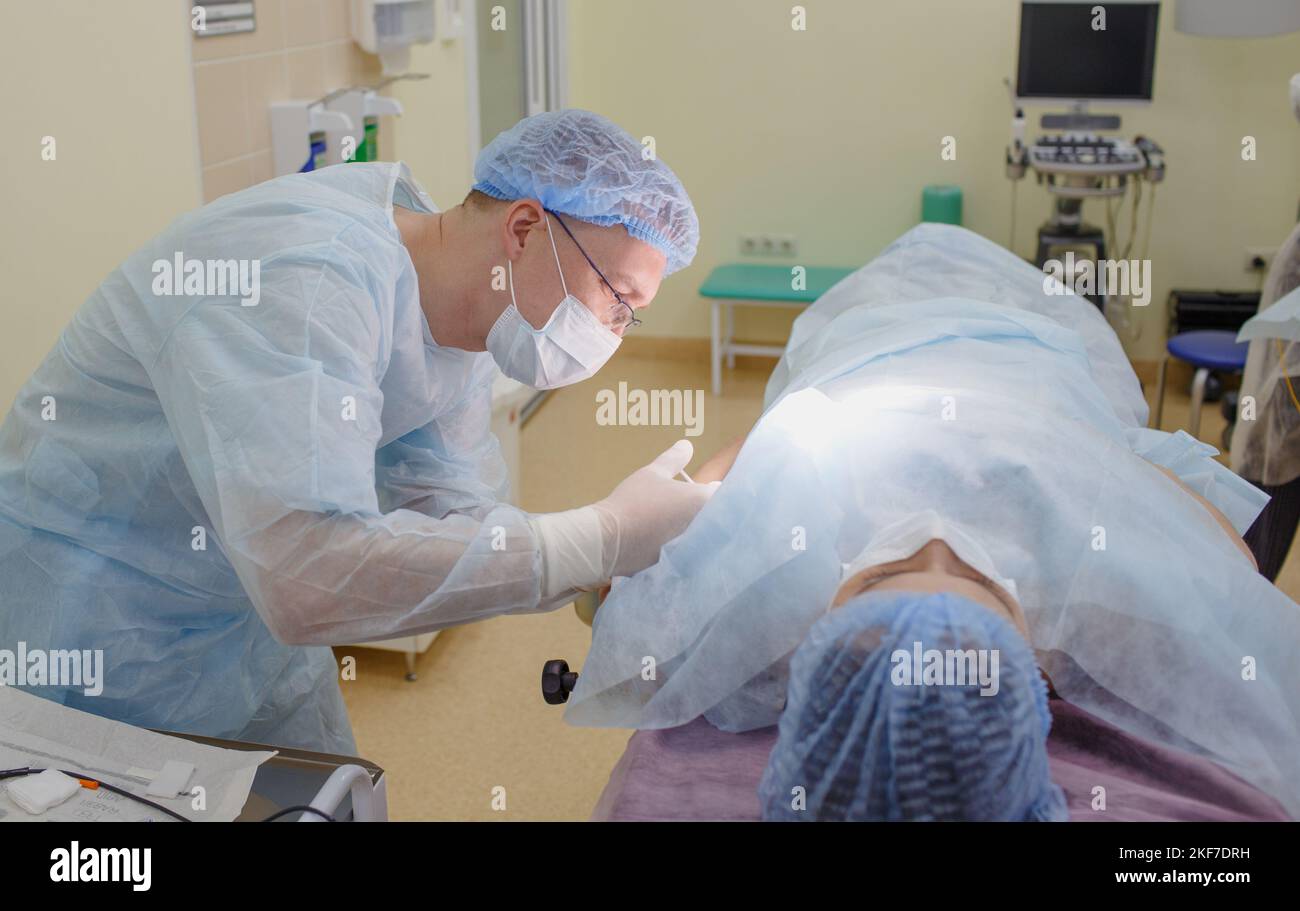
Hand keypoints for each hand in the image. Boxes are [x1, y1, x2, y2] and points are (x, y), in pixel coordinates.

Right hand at [592, 439, 719, 577]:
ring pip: (707, 537)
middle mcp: (706, 526)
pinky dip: (686, 548)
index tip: (701, 488)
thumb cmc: (633, 500)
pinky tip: (670, 543)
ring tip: (676, 525)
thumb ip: (674, 459)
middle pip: (718, 518)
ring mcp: (696, 549)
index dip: (713, 490)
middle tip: (686, 508)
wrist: (608, 539)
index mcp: (703, 500)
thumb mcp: (652, 473)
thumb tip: (687, 444)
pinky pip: (693, 554)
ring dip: (699, 531)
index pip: (722, 493)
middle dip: (709, 512)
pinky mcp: (684, 565)